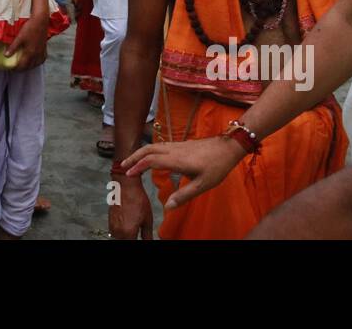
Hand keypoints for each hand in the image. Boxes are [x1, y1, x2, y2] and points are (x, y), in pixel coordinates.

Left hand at [5, 13, 48, 71]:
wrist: (40, 21)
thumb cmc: (29, 28)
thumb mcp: (19, 38)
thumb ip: (13, 47)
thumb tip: (6, 56)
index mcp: (30, 53)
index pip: (23, 66)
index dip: (16, 69)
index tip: (11, 69)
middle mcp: (37, 54)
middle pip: (30, 66)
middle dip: (23, 69)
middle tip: (16, 68)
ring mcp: (41, 51)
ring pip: (37, 64)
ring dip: (30, 67)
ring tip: (25, 66)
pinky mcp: (45, 48)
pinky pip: (42, 59)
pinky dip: (38, 62)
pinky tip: (35, 60)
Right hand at [109, 175, 152, 239]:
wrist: (126, 186)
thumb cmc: (137, 200)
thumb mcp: (147, 219)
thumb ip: (147, 235)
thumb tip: (149, 241)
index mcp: (128, 233)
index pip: (132, 244)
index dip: (137, 242)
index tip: (141, 238)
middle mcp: (118, 232)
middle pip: (124, 241)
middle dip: (132, 239)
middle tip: (137, 234)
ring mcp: (112, 226)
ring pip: (119, 238)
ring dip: (125, 237)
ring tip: (133, 230)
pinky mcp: (109, 221)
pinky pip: (114, 232)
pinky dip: (120, 231)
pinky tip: (127, 225)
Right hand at [120, 136, 245, 210]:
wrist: (228, 146)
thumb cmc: (217, 166)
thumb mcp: (202, 185)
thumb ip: (184, 195)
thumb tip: (167, 207)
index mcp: (177, 160)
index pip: (151, 160)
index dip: (138, 166)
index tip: (128, 174)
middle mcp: (174, 149)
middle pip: (148, 149)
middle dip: (134, 157)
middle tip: (123, 166)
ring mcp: (177, 145)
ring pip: (153, 145)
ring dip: (141, 152)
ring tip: (133, 161)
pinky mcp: (181, 144)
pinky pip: (160, 145)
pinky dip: (149, 150)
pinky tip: (151, 157)